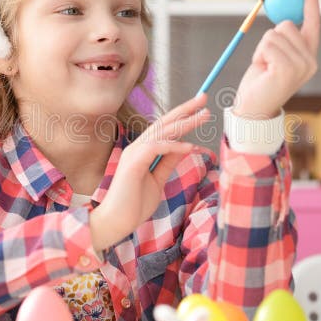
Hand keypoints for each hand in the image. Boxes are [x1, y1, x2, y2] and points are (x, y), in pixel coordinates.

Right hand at [89, 94, 209, 250]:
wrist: (116, 222)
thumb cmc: (134, 204)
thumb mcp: (158, 180)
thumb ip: (168, 163)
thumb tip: (184, 147)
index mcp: (144, 151)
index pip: (166, 129)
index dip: (183, 117)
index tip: (201, 110)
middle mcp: (138, 147)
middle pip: (165, 123)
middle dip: (185, 110)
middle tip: (204, 97)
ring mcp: (134, 153)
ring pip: (162, 131)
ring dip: (185, 122)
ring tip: (204, 115)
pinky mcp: (134, 162)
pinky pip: (157, 148)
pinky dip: (174, 145)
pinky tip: (190, 146)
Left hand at [234, 0, 320, 118]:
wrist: (254, 108)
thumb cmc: (261, 81)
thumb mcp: (274, 56)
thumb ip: (283, 40)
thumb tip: (282, 17)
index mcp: (309, 56)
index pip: (313, 23)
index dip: (310, 1)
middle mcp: (311, 60)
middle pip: (287, 24)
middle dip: (270, 38)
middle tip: (266, 60)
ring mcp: (301, 65)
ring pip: (275, 33)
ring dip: (262, 48)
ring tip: (264, 67)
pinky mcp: (288, 69)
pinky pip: (268, 44)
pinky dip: (259, 54)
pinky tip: (262, 69)